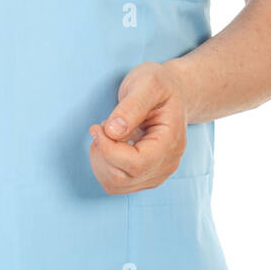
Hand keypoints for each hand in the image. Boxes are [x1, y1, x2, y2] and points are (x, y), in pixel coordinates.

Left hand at [88, 62, 188, 195]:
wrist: (172, 91)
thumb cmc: (160, 85)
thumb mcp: (148, 84)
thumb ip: (132, 106)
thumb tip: (112, 131)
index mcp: (171, 142)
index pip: (136, 163)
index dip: (109, 149)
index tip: (98, 126)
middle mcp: (167, 164)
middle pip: (122, 178)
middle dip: (101, 153)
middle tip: (101, 127)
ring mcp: (157, 173)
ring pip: (116, 185)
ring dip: (100, 161)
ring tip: (105, 135)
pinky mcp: (145, 176)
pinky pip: (116, 184)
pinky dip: (104, 166)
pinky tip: (108, 145)